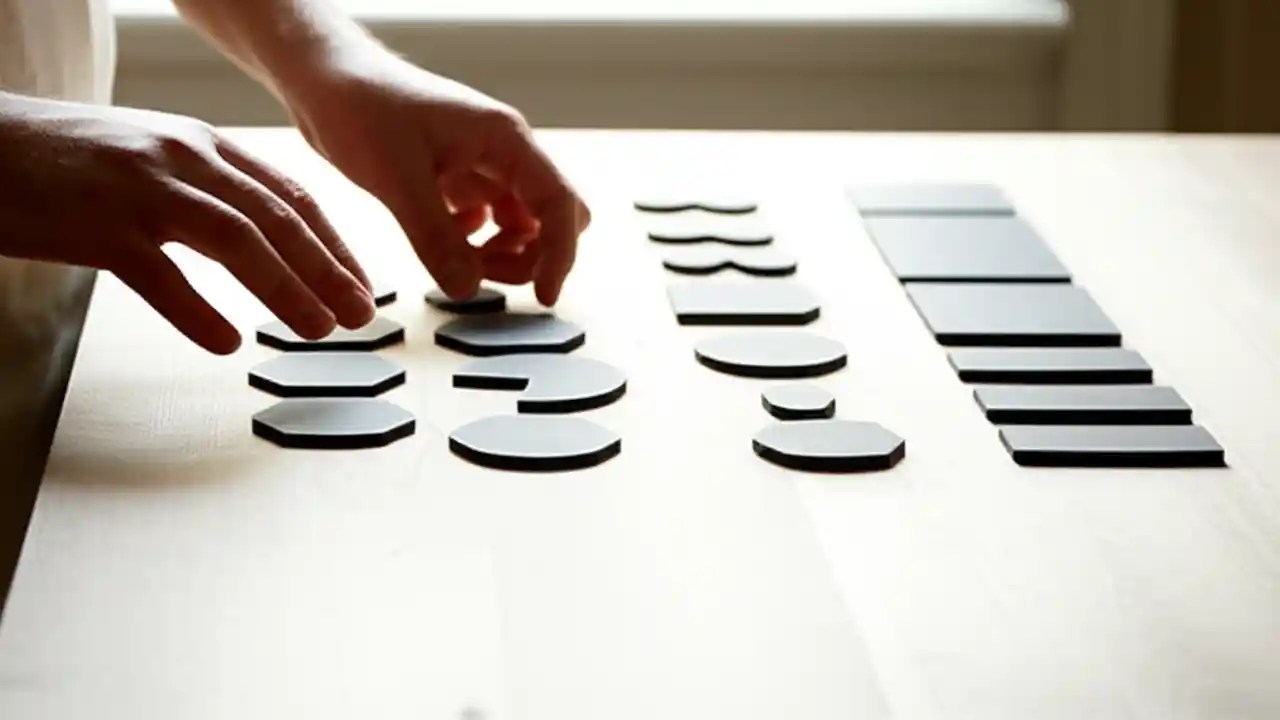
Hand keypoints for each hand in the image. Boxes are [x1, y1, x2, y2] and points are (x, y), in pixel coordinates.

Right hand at [0, 93, 375, 353]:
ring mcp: (141, 190)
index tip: (361, 283)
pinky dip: (196, 312)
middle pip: (276, 218)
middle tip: (360, 315)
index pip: (291, 195)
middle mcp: (182, 160)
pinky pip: (159, 275)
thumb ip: (208, 184)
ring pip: (236, 239)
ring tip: (318, 330)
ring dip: (286, 288)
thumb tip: (264, 232)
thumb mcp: (153, 155)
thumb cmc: (67, 157)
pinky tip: (225, 342)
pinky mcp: (98, 226)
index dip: (334, 243)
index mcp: (201, 145)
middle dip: (328, 270)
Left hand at [280, 51, 590, 305]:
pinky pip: (487, 221)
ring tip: (460, 263)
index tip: (544, 297)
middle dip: (533, 255)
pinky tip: (440, 239)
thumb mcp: (397, 179)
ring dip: (502, 253)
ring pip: (521, 223)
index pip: (559, 203)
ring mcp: (483, 165)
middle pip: (552, 216)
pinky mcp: (458, 177)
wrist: (326, 80)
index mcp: (505, 140)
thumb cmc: (362, 108)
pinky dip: (474, 242)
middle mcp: (503, 152)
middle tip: (486, 274)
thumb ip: (435, 237)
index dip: (560, 254)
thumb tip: (466, 290)